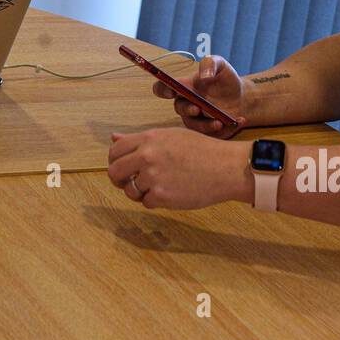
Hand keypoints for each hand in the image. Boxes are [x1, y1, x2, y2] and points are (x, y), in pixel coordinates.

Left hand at [107, 128, 252, 209]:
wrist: (226, 168)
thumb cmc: (201, 150)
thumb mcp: (169, 136)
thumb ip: (140, 140)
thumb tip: (113, 137)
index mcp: (148, 138)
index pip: (115, 151)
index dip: (115, 161)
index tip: (122, 168)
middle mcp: (147, 156)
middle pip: (115, 172)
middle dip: (120, 180)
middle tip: (131, 183)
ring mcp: (153, 176)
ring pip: (130, 190)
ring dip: (140, 192)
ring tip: (158, 186)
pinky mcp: (162, 196)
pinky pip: (146, 203)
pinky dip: (156, 201)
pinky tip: (171, 192)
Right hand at [151, 54, 247, 136]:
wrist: (242, 97)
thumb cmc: (225, 79)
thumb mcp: (220, 64)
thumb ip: (210, 63)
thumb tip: (204, 76)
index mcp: (184, 87)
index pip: (163, 88)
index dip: (162, 90)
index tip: (171, 91)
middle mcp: (186, 104)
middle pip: (179, 109)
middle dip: (187, 109)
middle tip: (198, 108)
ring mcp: (197, 119)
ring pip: (194, 126)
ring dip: (205, 125)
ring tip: (220, 122)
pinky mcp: (209, 131)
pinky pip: (213, 134)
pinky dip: (227, 128)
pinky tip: (239, 120)